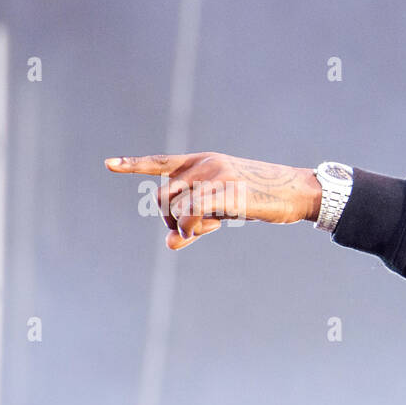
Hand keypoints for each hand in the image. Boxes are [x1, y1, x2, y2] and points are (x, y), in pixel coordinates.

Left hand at [104, 152, 321, 249]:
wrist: (296, 192)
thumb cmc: (261, 199)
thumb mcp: (223, 209)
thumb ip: (194, 223)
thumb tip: (170, 243)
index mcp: (202, 161)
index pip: (161, 162)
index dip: (134, 164)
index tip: (109, 164)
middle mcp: (204, 164)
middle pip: (163, 195)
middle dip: (169, 218)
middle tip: (195, 229)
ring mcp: (215, 175)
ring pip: (175, 206)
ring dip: (184, 226)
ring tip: (208, 227)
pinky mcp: (226, 190)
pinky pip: (191, 212)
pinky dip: (191, 226)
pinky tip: (210, 228)